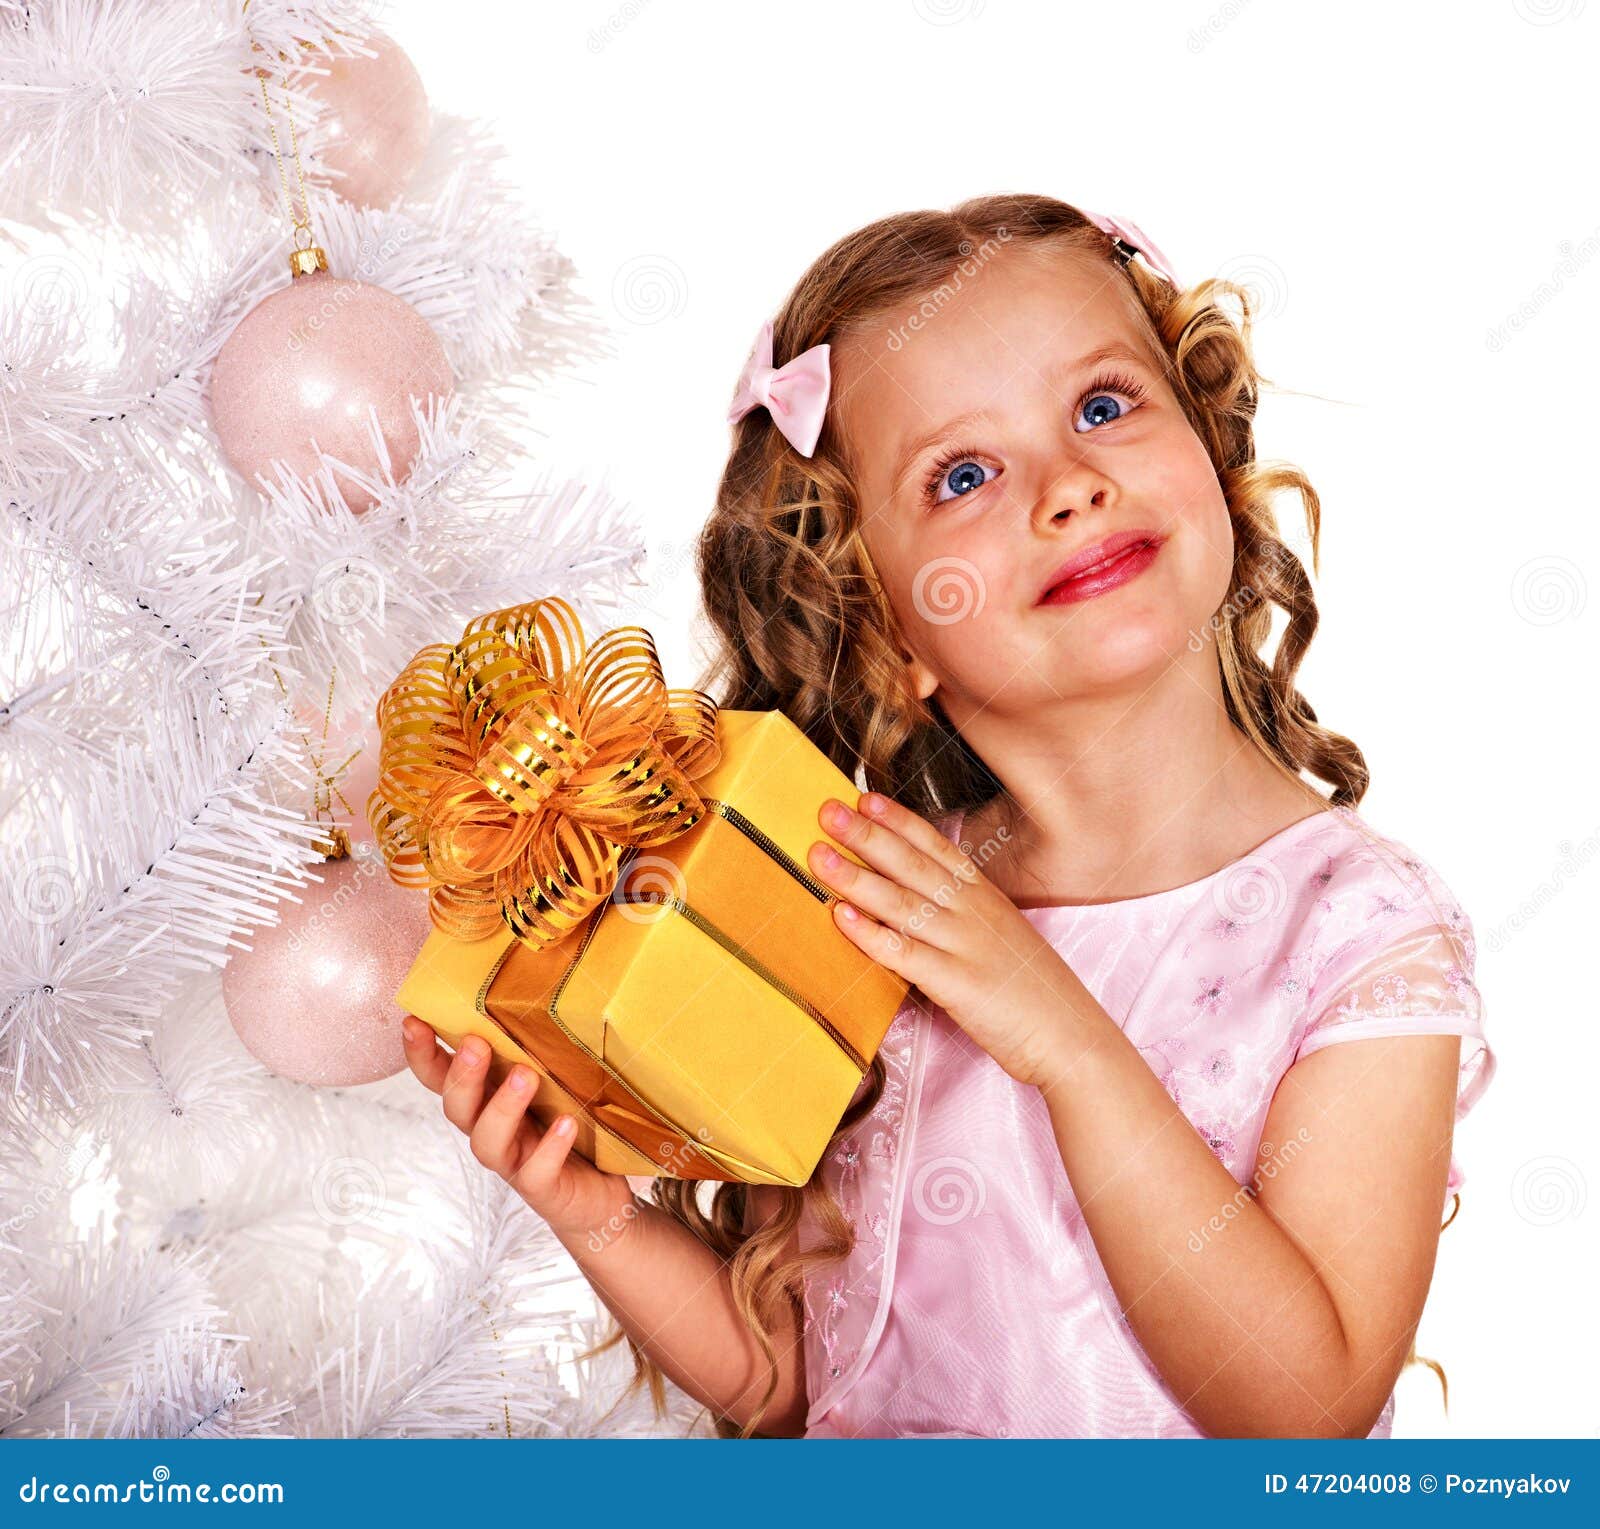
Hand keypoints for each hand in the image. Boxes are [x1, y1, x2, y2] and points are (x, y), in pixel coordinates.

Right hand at [402, 1019, 638, 1245]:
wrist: (601, 1195)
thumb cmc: (574, 1125)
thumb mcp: (558, 1077)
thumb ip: (545, 1041)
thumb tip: (556, 970)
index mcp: (487, 1099)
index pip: (441, 1076)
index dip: (422, 1054)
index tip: (412, 1021)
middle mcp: (493, 1129)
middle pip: (457, 1107)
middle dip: (461, 1076)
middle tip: (475, 1045)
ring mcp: (515, 1161)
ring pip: (488, 1141)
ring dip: (501, 1107)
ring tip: (525, 1076)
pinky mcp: (544, 1187)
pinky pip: (537, 1173)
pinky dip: (548, 1149)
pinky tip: (565, 1124)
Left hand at [806, 792, 1086, 1088]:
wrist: (1070, 1036)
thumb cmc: (1033, 991)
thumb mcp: (1002, 937)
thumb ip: (965, 915)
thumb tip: (920, 898)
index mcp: (985, 897)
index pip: (936, 848)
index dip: (899, 821)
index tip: (866, 799)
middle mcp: (973, 912)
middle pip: (912, 865)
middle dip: (866, 835)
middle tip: (827, 810)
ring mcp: (965, 945)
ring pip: (901, 902)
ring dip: (856, 877)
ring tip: (818, 855)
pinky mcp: (957, 984)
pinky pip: (904, 954)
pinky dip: (870, 934)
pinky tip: (840, 916)